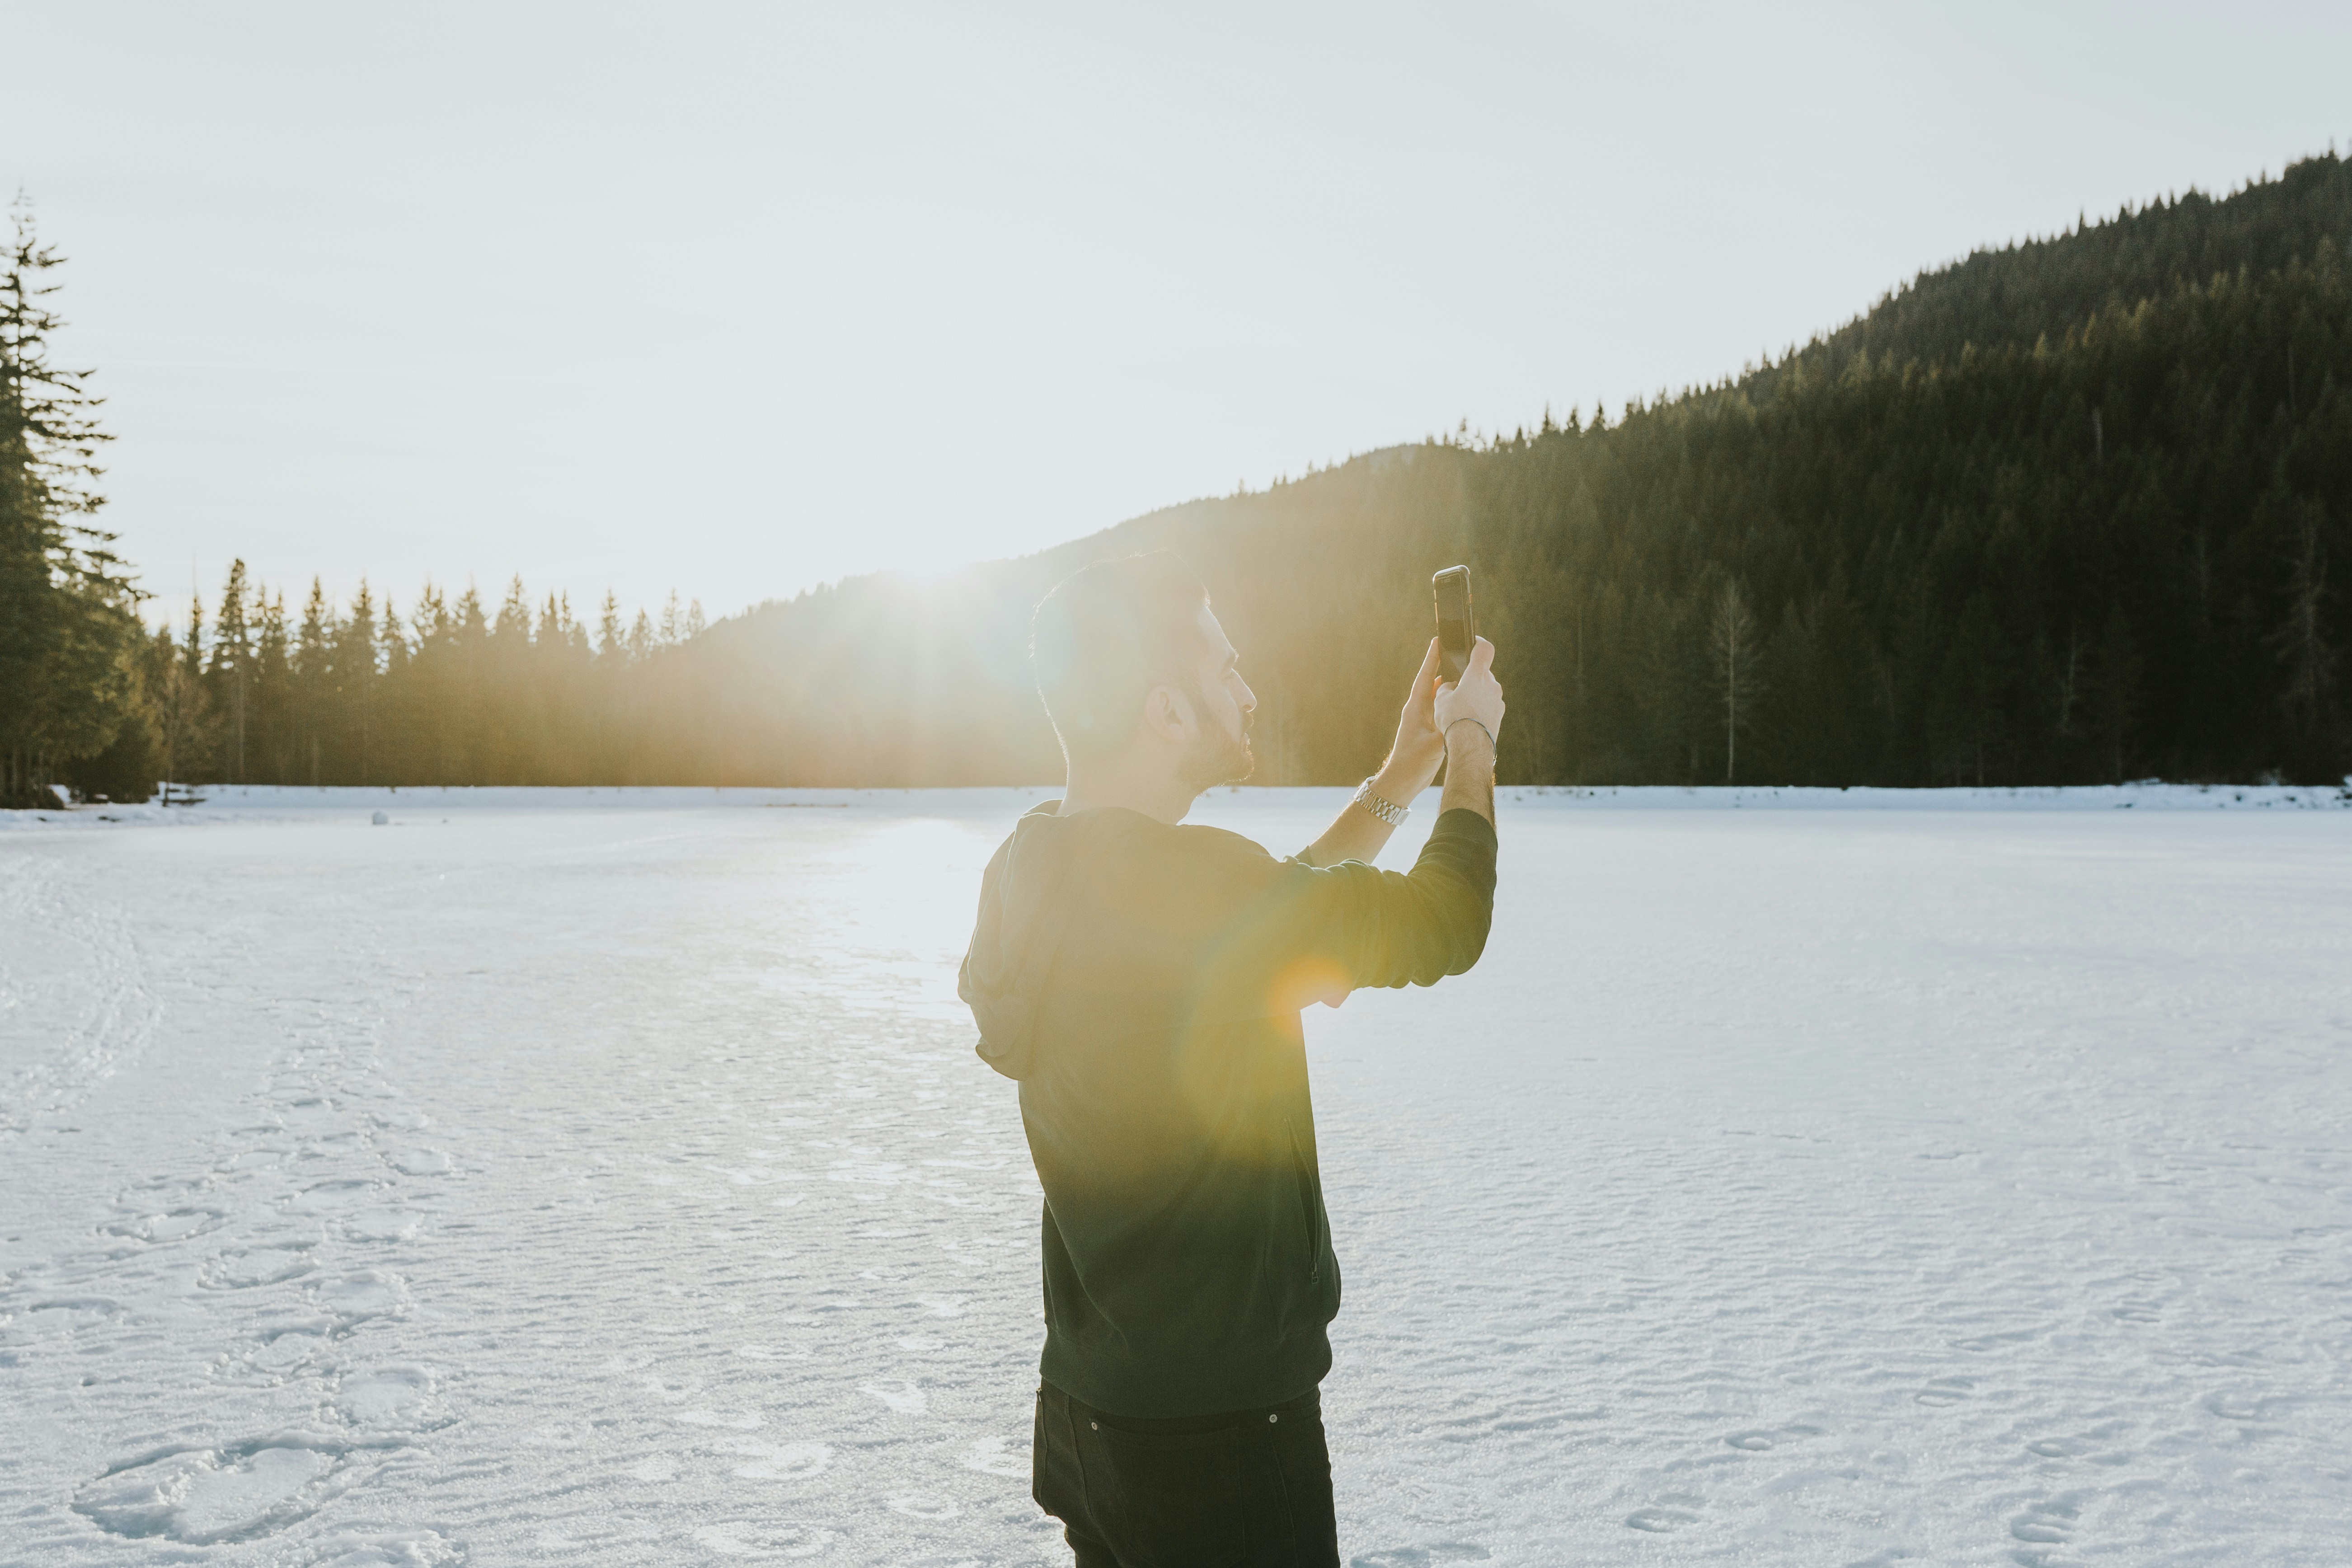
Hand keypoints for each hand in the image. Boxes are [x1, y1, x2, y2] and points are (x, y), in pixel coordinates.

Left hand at [1381, 637, 1447, 789]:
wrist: (1402, 781)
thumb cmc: (1413, 763)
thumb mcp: (1434, 746)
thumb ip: (1448, 729)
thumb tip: (1462, 716)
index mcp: (1415, 708)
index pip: (1425, 677)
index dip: (1431, 658)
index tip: (1438, 639)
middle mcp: (1418, 709)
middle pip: (1432, 681)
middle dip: (1443, 664)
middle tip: (1455, 649)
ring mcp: (1424, 718)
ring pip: (1438, 694)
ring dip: (1448, 681)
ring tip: (1462, 668)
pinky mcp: (1429, 727)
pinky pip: (1441, 707)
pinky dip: (1450, 699)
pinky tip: (1460, 696)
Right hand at [1434, 637, 1502, 754]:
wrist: (1471, 746)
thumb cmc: (1454, 718)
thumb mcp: (1441, 699)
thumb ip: (1446, 688)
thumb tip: (1452, 687)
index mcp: (1477, 674)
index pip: (1484, 648)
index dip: (1478, 642)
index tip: (1473, 642)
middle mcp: (1492, 684)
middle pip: (1482, 672)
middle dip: (1471, 677)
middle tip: (1457, 687)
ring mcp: (1498, 700)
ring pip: (1486, 690)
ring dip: (1476, 693)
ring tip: (1461, 707)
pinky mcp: (1500, 714)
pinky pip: (1489, 704)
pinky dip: (1480, 707)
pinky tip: (1469, 718)